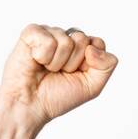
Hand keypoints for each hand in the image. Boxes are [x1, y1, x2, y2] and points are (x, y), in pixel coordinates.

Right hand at [0, 23, 118, 126]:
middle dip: (73, 63)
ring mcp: (48, 33)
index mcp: (81, 48)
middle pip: (83, 39)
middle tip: (59, 73)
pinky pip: (47, 40)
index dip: (89, 63)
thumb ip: (106, 65)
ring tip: (47, 69)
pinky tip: (36, 61)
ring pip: (66, 40)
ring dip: (57, 63)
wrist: (31, 105)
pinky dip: (43, 56)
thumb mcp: (93, 86)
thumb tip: (92, 46)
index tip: (76, 74)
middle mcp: (65, 38)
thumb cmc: (58, 96)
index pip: (98, 43)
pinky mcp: (31, 33)